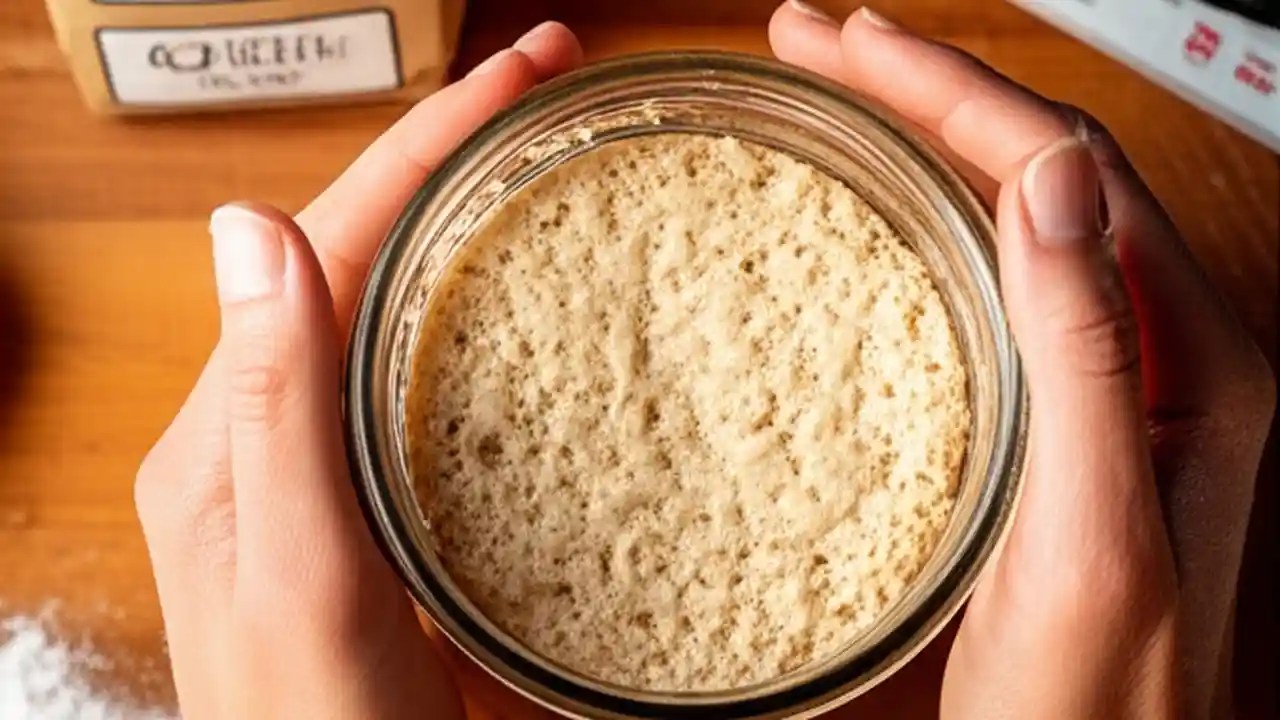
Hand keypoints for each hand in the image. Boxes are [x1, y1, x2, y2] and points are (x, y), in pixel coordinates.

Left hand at [134, 23, 583, 719]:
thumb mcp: (293, 571)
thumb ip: (273, 411)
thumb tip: (251, 226)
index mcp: (233, 428)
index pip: (329, 243)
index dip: (424, 145)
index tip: (520, 72)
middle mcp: (277, 424)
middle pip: (366, 248)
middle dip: (455, 152)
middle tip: (553, 86)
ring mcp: (335, 457)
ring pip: (401, 299)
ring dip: (469, 213)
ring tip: (549, 154)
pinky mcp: (387, 493)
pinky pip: (429, 369)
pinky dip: (483, 305)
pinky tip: (532, 289)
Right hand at [770, 4, 1274, 718]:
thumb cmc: (1099, 699)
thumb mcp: (1093, 534)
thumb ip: (1088, 357)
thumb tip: (1046, 180)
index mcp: (1198, 361)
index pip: (1070, 171)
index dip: (956, 89)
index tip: (847, 42)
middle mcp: (1163, 352)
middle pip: (1045, 171)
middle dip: (930, 90)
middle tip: (818, 42)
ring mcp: (1107, 379)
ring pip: (1018, 215)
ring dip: (929, 139)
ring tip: (840, 92)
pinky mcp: (1050, 415)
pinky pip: (995, 283)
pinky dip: (930, 220)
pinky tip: (878, 211)